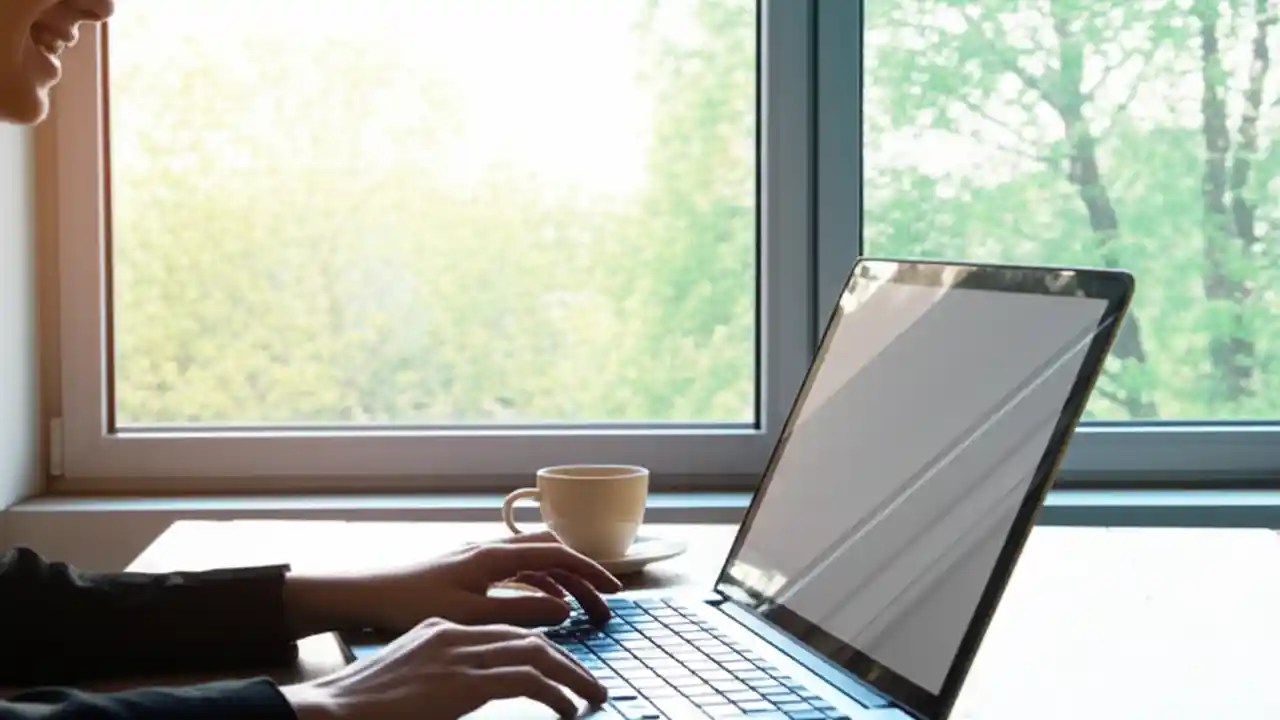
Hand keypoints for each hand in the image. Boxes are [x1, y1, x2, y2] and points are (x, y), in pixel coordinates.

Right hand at [281, 618, 606, 719]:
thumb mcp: (410, 685)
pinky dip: (555, 691)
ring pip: (536, 652)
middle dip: (564, 660)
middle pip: (526, 638)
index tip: (559, 670)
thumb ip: (442, 683)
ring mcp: (459, 653)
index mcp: (439, 630)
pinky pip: (527, 678)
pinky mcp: (464, 679)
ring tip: (592, 695)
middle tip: (589, 683)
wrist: (330, 711)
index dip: (538, 650)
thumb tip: (460, 698)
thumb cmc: (364, 707)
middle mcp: (453, 632)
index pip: (503, 633)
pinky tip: (569, 708)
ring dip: (571, 674)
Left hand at [283, 532, 622, 635]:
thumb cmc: (410, 602)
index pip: (557, 555)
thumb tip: (563, 609)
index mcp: (494, 555)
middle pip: (552, 553)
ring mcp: (480, 558)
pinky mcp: (470, 570)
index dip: (590, 571)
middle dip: (583, 576)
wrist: (365, 594)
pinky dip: (540, 586)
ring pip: (536, 563)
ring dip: (563, 583)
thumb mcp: (470, 614)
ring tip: (583, 610)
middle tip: (606, 603)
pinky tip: (546, 607)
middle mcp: (491, 549)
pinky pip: (518, 573)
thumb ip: (519, 611)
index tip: (614, 590)